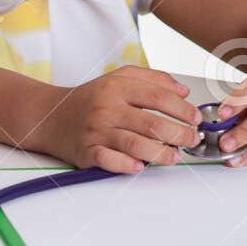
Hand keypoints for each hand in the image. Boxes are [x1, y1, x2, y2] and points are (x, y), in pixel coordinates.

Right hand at [41, 66, 201, 173]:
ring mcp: (96, 131)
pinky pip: (109, 160)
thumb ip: (152, 79)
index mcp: (116, 87)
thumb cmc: (90, 99)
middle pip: (152, 124)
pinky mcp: (86, 151)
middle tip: (192, 140)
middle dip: (180, 134)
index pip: (158, 97)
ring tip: (174, 157)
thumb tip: (183, 91)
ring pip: (135, 144)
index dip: (183, 109)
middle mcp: (106, 108)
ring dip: (161, 154)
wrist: (50, 116)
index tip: (196, 118)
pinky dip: (126, 164)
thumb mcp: (118, 78)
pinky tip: (139, 166)